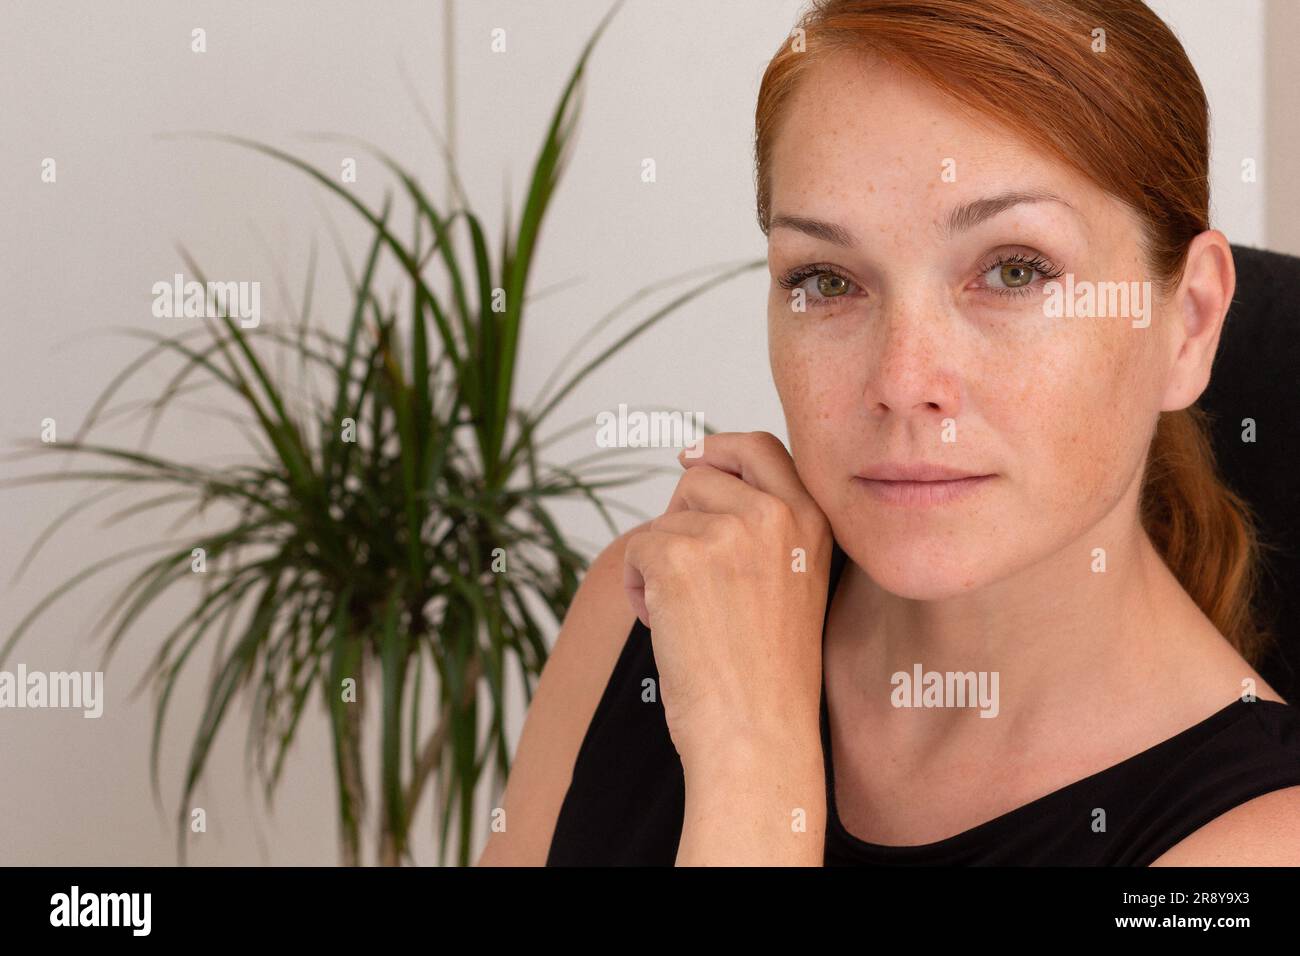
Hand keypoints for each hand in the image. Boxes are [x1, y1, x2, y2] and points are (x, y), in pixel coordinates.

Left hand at [622, 431, 833, 778]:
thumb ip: (767, 533)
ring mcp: (727, 531)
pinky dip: (636, 586)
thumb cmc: (771, 677)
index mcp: (813, 521)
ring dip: (658, 563)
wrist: (757, 733)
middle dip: (680, 521)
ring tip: (684, 617)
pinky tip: (660, 625)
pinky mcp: (678, 554)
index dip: (721, 448)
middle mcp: (775, 514)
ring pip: (664, 519)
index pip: (761, 448)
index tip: (692, 458)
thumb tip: (700, 480)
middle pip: (700, 480)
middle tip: (689, 582)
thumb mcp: (795, 584)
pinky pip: (636, 548)